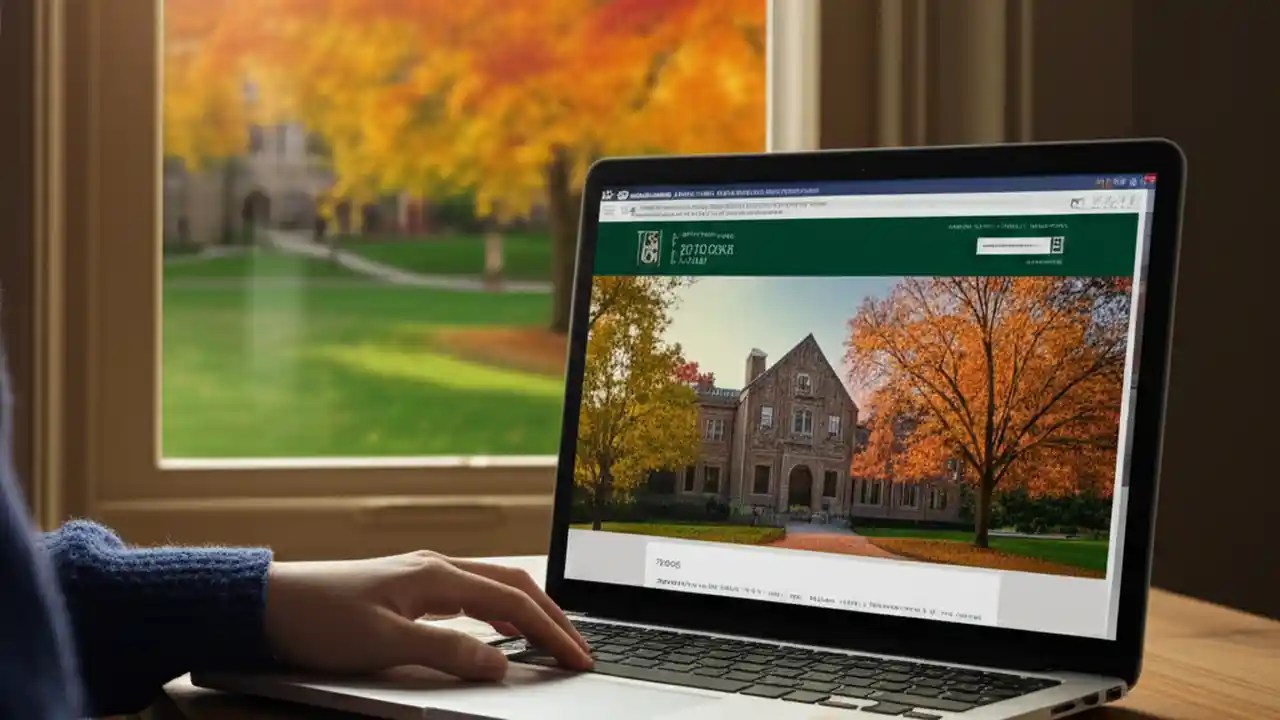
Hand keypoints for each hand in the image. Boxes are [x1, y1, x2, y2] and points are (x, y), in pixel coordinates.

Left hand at [263, 551, 592, 679]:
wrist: (266, 602)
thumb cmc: (319, 621)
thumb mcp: (386, 645)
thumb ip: (448, 653)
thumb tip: (501, 663)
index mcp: (437, 576)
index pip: (514, 603)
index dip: (552, 632)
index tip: (579, 658)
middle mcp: (436, 567)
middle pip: (514, 585)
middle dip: (553, 616)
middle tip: (580, 648)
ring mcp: (422, 573)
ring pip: (494, 585)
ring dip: (529, 610)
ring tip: (552, 638)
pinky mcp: (407, 585)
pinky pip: (471, 593)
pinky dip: (500, 610)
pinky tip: (498, 629)